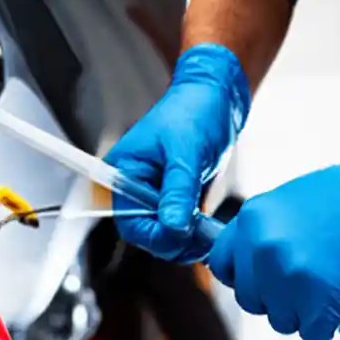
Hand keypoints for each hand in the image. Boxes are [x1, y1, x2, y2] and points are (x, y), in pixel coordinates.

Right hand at [103, 43, 250, 262]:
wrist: (215, 98)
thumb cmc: (193, 113)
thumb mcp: (185, 153)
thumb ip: (177, 192)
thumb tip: (173, 228)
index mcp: (124, 174)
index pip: (128, 221)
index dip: (154, 235)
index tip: (182, 237)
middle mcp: (135, 188)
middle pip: (146, 233)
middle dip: (173, 241)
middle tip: (201, 240)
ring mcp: (155, 195)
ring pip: (165, 234)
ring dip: (186, 241)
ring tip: (209, 235)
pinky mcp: (175, 198)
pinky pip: (179, 227)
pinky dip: (194, 235)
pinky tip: (209, 232)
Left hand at [207, 126, 339, 339]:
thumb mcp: (288, 204)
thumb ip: (263, 236)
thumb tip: (252, 270)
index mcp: (251, 222)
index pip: (222, 267)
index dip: (245, 277)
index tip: (262, 279)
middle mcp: (263, 252)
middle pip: (252, 301)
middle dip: (277, 297)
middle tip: (307, 282)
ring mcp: (291, 281)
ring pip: (282, 321)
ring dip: (305, 311)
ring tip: (331, 283)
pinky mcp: (322, 306)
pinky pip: (313, 334)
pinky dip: (330, 325)